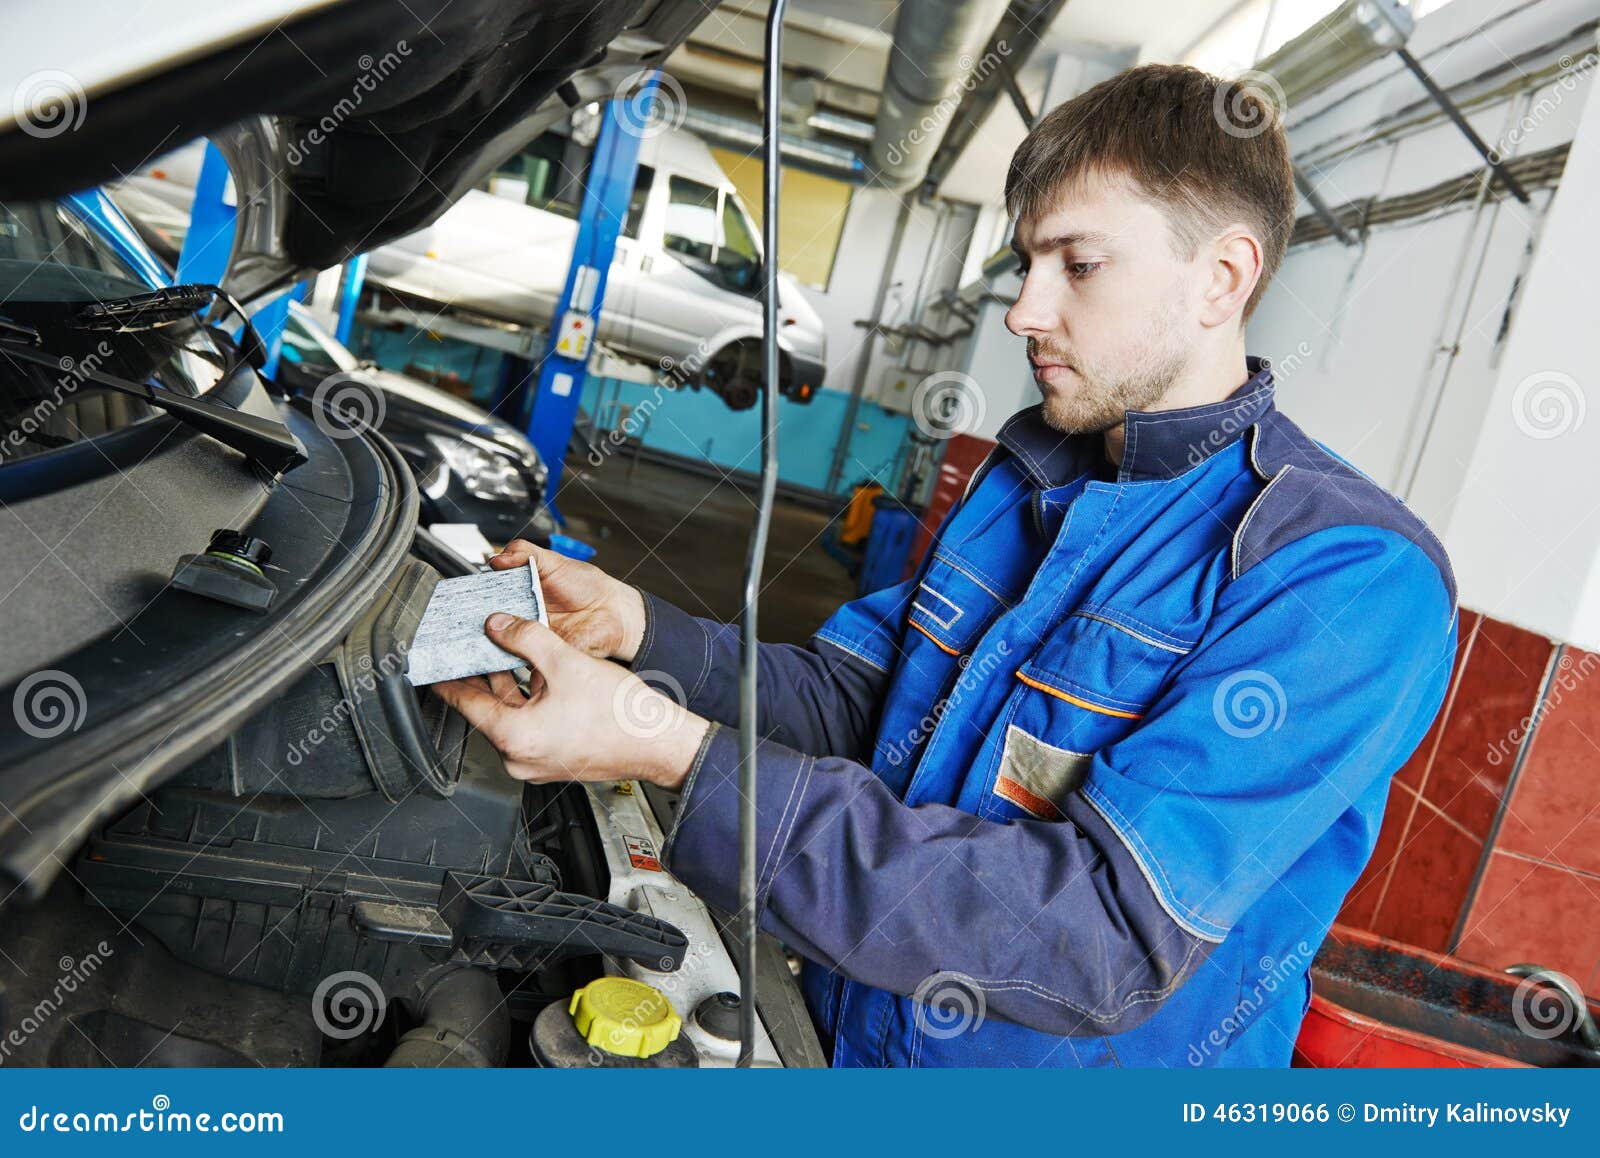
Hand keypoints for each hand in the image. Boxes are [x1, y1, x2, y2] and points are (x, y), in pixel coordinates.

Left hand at [430, 612, 706, 789]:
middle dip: (482, 672)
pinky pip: (530, 724)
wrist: (659, 742)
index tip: (432, 661)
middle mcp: (518, 756)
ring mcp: (536, 760)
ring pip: (510, 714)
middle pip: (486, 707)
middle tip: (472, 644)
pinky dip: (528, 699)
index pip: (463, 701)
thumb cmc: (620, 715)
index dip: (446, 675)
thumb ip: (525, 637)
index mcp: (513, 737)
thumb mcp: (565, 662)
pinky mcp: (553, 758)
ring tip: (507, 651)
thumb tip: (498, 625)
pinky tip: (536, 674)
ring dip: (508, 683)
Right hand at [489, 539, 645, 661]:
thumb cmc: (587, 587)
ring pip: (499, 643)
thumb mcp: (554, 561)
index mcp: (518, 594)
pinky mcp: (540, 656)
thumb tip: (497, 557)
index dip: (474, 598)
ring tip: (492, 629)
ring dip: (493, 639)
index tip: (465, 596)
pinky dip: (513, 656)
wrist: (614, 613)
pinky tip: (511, 646)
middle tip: (475, 615)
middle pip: (487, 623)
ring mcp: (528, 638)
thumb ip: (525, 553)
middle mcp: (519, 618)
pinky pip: (520, 660)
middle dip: (478, 621)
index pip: (486, 598)